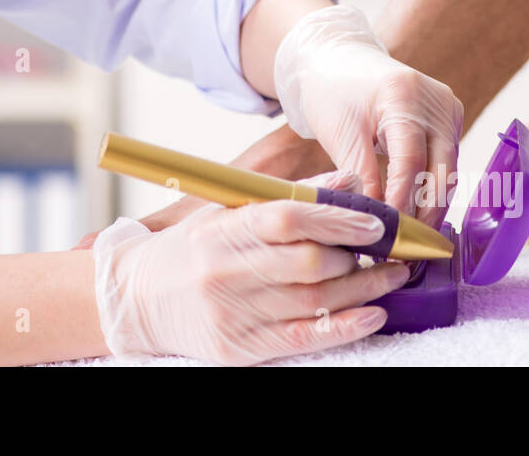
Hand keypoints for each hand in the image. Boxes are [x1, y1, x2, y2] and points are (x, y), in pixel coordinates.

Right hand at [91, 170, 410, 364]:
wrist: (135, 299)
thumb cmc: (191, 249)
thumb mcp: (228, 211)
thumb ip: (287, 197)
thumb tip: (348, 180)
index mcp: (221, 230)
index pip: (286, 216)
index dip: (337, 217)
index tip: (376, 220)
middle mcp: (225, 272)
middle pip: (308, 264)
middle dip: (358, 257)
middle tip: (391, 249)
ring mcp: (232, 313)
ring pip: (314, 302)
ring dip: (364, 289)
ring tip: (393, 276)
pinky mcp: (239, 348)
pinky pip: (304, 338)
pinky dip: (346, 327)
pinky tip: (374, 313)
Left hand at [274, 4, 462, 227]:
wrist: (339, 59)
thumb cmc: (332, 92)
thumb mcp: (340, 133)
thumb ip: (360, 176)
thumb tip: (375, 221)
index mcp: (404, 96)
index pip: (410, 161)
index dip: (403, 203)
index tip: (391, 236)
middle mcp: (437, 101)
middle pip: (440, 169)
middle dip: (426, 214)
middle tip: (409, 250)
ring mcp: (448, 108)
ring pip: (447, 170)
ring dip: (432, 205)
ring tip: (413, 240)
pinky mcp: (449, 118)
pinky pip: (445, 161)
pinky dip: (432, 187)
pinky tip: (419, 216)